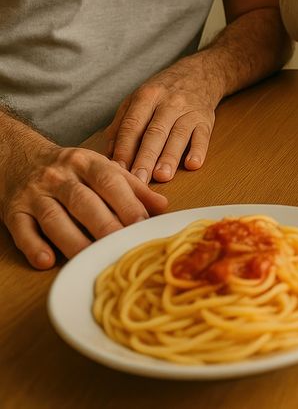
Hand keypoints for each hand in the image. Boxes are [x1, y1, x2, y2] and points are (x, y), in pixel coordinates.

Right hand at [2, 142, 167, 268]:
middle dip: (105, 225)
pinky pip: (21, 230)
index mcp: (85, 162)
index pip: (108, 181)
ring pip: (53, 218)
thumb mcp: (101, 167)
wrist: (18, 156)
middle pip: (83, 201)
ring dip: (73, 240)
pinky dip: (33, 246)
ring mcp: (34, 194)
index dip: (126, 203)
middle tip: (122, 245)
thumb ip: (132, 186)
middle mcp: (58, 176)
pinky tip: (46, 261)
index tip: (143, 224)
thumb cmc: (70, 169)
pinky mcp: (12, 211)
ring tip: (92, 258)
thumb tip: (162, 206)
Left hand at [105, 58, 220, 183]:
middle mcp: (168, 103)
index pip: (133, 125)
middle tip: (138, 180)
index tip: (118, 170)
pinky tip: (192, 164)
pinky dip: (198, 150)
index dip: (124, 148)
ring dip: (170, 157)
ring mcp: (189, 111)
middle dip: (145, 158)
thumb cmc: (163, 91)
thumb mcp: (138, 99)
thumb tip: (109, 153)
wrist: (199, 74)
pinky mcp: (206, 119)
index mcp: (146, 96)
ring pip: (178, 135)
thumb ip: (122, 123)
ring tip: (162, 176)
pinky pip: (202, 136)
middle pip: (155, 133)